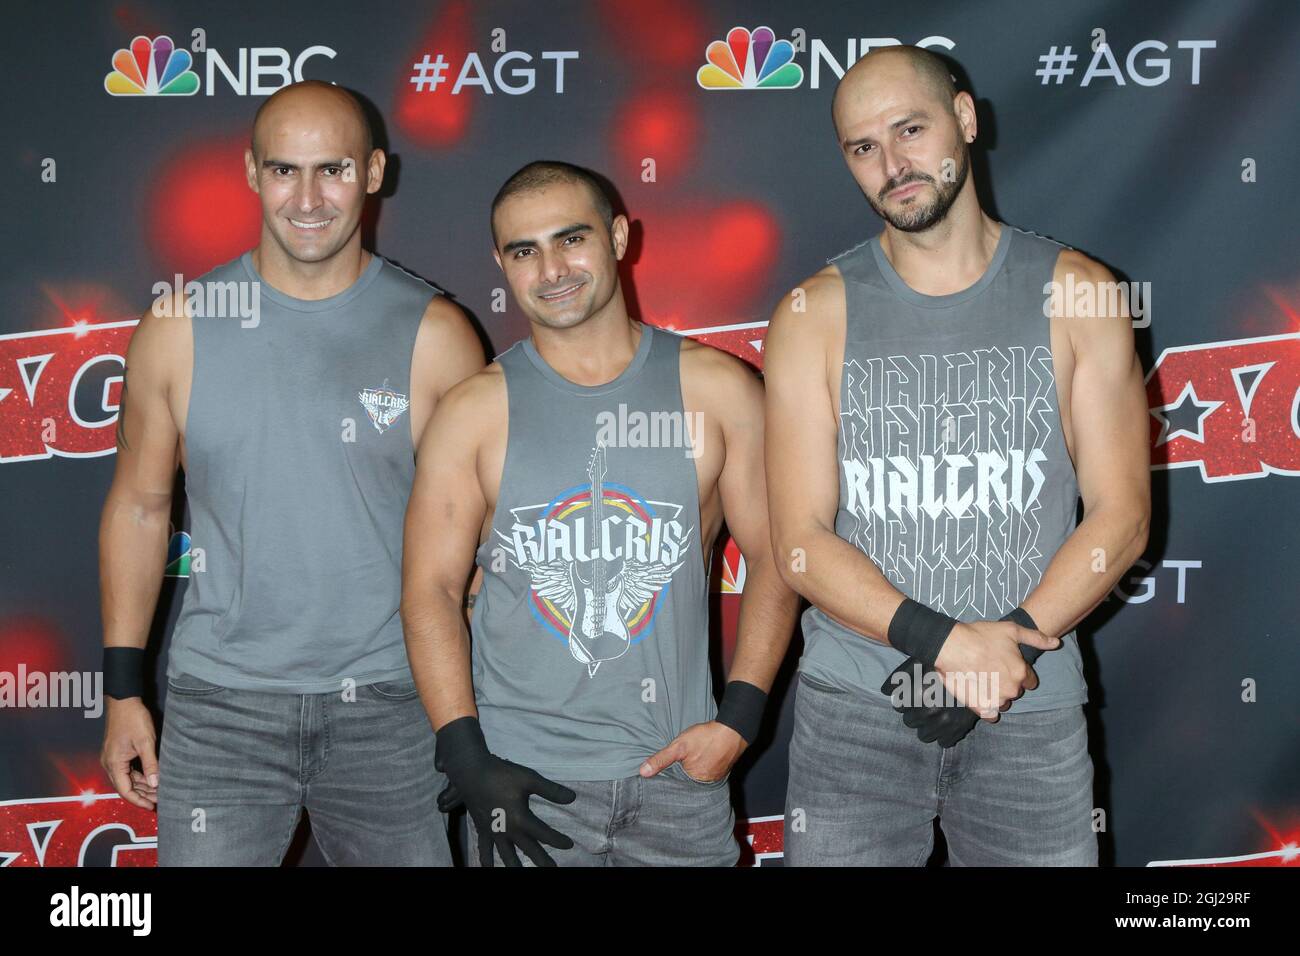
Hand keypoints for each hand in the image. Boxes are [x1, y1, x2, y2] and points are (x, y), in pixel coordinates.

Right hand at [100, 697, 158, 810]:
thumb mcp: (145, 742)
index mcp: (113, 763)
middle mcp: (109, 763)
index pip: (125, 790)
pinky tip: (151, 779)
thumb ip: (150, 764)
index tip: (152, 806)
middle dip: (142, 795)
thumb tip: (155, 784)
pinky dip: (139, 776)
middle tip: (159, 800)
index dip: (139, 800)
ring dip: (141, 786)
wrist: (123, 701)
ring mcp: (113, 758)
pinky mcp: (117, 753)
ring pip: (127, 778)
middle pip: (125, 786)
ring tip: (158, 791)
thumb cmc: (133, 719)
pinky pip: (127, 770)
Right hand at [435, 716, 576, 866]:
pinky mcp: (482, 829)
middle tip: (553, 869)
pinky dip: (486, 860)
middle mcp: (508, 830)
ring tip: (521, 873)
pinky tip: (488, 868)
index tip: (569, 845)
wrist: (472, 772)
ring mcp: (494, 832)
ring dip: (515, 866)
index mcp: (521, 819)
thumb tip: (573, 798)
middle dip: (542, 861)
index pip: (544, 834)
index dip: (558, 841)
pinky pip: (484, 850)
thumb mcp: (530, 778)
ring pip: (507, 856)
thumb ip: (551, 791)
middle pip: (528, 850)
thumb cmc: (502, 774)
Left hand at [639, 721, 745, 783]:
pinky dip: (703, 766)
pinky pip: (707, 771)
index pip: (675, 784)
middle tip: (678, 763)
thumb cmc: (706, 737)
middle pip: (687, 781)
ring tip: (689, 760)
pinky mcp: (721, 770)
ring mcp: (715, 777)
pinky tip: (700, 757)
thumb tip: (643, 772)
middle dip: (681, 774)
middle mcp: (705, 783)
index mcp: (693, 781)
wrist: (733, 730)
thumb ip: (661, 759)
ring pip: (697, 776)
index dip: (668, 778)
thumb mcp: (679, 746)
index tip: (662, 773)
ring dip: (692, 770)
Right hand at [934, 620, 1057, 716]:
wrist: (951, 646)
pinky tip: (980, 695)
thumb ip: (1036, 638)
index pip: (1029, 681)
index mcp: (1021, 672)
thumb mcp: (1011, 630)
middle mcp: (1012, 689)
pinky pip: (991, 715)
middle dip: (1007, 683)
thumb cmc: (980, 636)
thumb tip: (1056, 644)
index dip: (1018, 672)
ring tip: (982, 679)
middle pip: (1015, 691)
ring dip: (996, 694)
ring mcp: (996, 700)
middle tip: (991, 669)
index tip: (1005, 665)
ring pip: (1003, 702)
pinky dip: (988, 708)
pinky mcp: (981, 707)